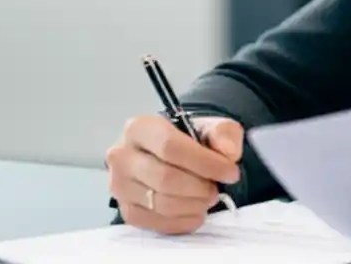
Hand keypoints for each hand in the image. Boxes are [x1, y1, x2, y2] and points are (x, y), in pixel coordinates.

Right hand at [105, 115, 242, 234]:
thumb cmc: (190, 140)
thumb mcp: (213, 127)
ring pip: (161, 203)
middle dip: (199, 187)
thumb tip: (227, 152)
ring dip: (193, 205)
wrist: (174, 156)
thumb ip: (224, 133)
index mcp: (140, 127)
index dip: (205, 163)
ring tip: (208, 198)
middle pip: (165, 178)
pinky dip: (183, 221)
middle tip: (217, 189)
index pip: (170, 146)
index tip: (230, 172)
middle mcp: (122, 156)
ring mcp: (120, 186)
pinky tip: (196, 211)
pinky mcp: (127, 210)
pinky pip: (156, 223)